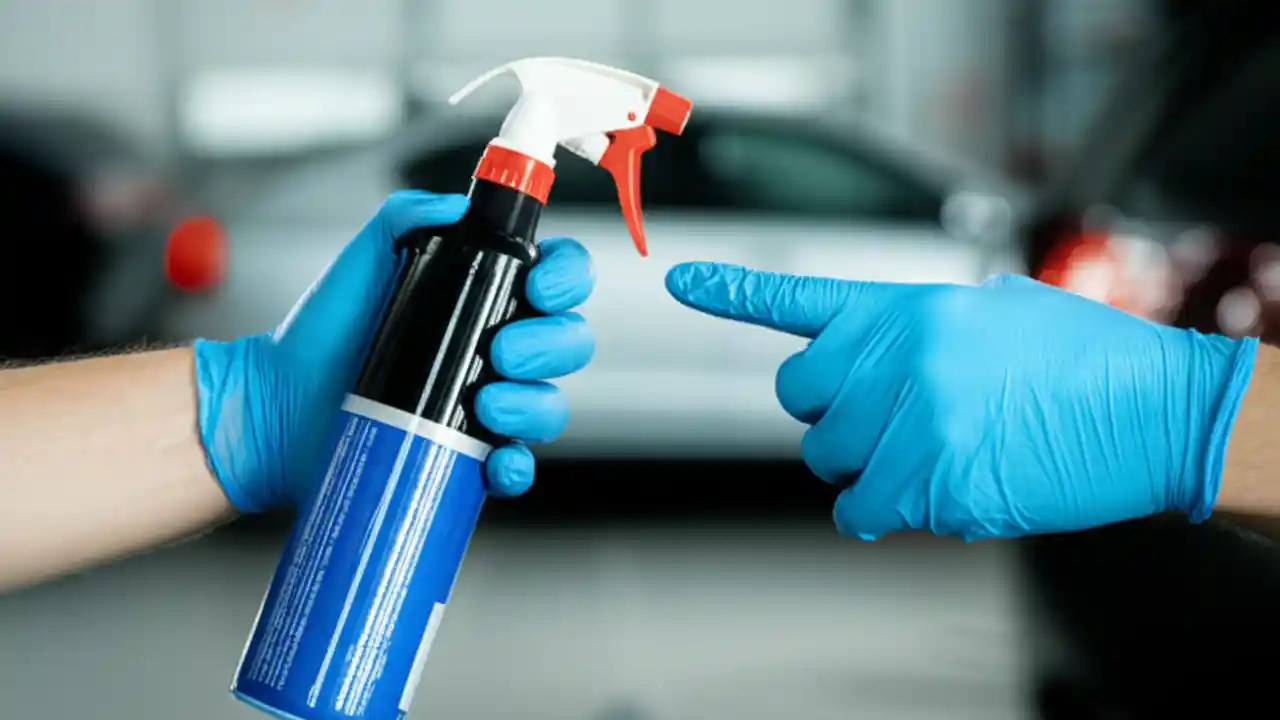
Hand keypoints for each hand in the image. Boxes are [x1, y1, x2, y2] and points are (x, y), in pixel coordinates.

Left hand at [195, 191, 593, 512]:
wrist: (279, 405)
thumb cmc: (321, 334)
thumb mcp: (365, 257)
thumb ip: (407, 215)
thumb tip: (456, 206)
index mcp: (485, 296)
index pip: (559, 278)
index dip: (568, 280)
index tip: (540, 287)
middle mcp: (496, 350)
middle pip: (569, 342)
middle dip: (550, 345)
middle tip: (500, 350)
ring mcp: (488, 405)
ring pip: (551, 406)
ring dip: (534, 405)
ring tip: (484, 404)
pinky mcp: (468, 455)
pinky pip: (518, 467)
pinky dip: (518, 468)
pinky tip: (495, 461)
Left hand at [666, 263, 1257, 540]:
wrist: (1155, 410)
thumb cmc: (1084, 360)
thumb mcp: (997, 311)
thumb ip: (924, 326)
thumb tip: (887, 354)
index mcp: (907, 308)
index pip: (800, 300)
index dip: (732, 292)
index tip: (681, 281)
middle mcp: (896, 359)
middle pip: (801, 399)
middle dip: (834, 414)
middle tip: (890, 418)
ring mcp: (910, 422)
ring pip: (829, 460)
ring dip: (864, 465)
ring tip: (933, 450)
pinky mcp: (930, 483)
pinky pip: (861, 511)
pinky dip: (880, 511)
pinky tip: (929, 490)